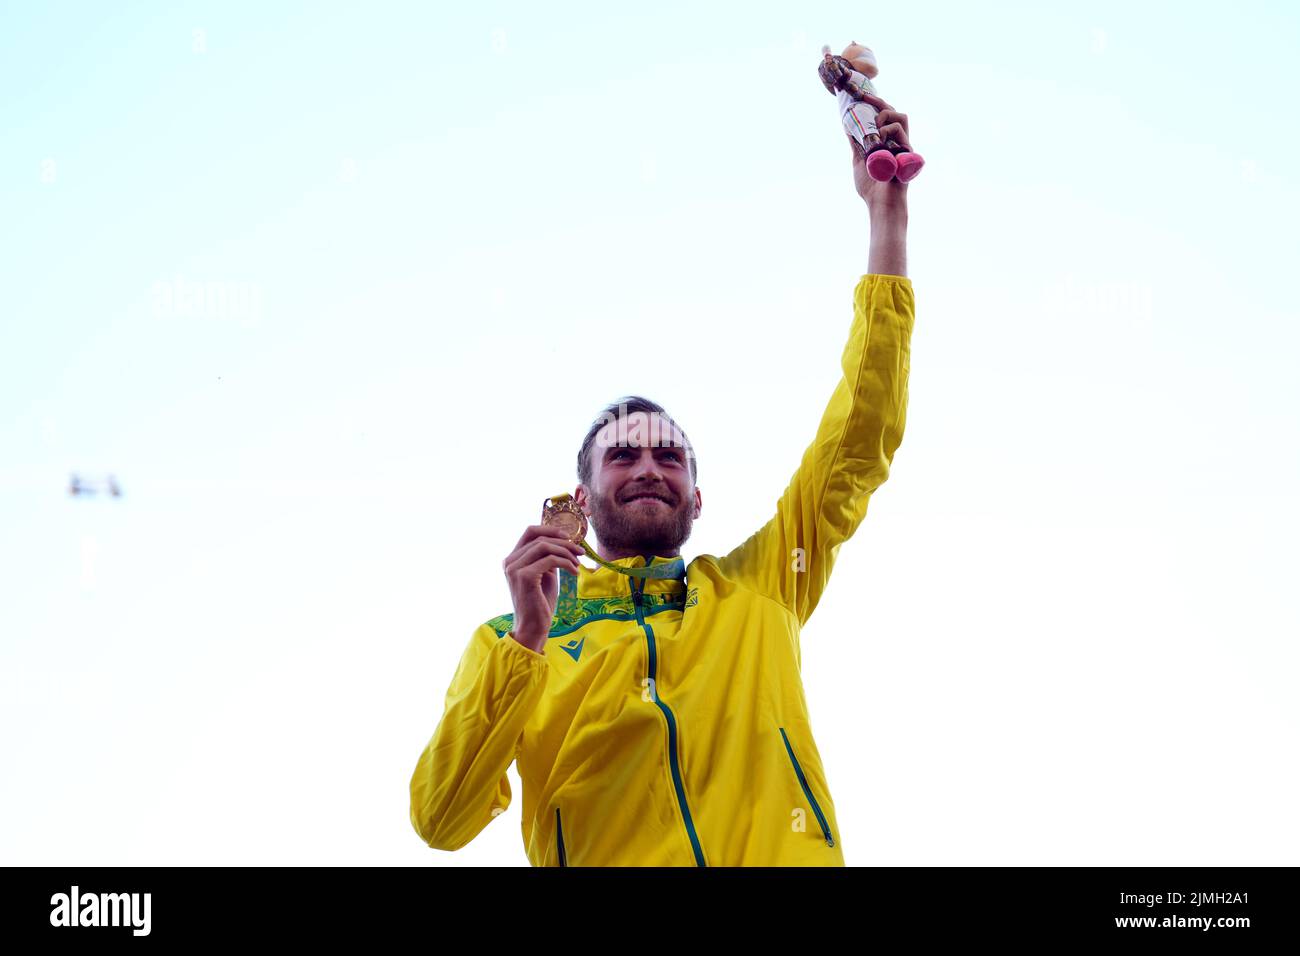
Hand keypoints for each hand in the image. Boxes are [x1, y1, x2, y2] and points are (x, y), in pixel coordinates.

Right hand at [503, 525, 582, 651]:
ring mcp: (515, 568)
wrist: (533, 627)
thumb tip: (562, 542)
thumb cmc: (540, 603)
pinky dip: (566, 563)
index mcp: (512, 559)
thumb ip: (546, 558)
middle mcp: (510, 561)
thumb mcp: (544, 575)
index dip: (550, 529)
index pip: (530, 532)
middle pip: (539, 537)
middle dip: (563, 542)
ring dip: (566, 552)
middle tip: (579, 551)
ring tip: (577, 563)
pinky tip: (574, 572)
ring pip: (545, 546)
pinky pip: (550, 560)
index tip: (568, 537)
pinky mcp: (525, 577)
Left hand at [849, 92, 910, 217]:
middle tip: (863, 98)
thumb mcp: (858, 160)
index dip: (874, 105)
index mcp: (886, 141)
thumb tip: (847, 126)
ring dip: (885, 114)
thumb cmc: (871, 187)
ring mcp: (903, 145)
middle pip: (893, 112)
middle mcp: (897, 141)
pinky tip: (879, 139)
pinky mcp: (908, 150)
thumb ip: (856, 143)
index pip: (884, 117)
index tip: (859, 97)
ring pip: (901, 116)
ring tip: (874, 124)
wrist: (881, 203)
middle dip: (879, 102)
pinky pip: (900, 130)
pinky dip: (887, 129)